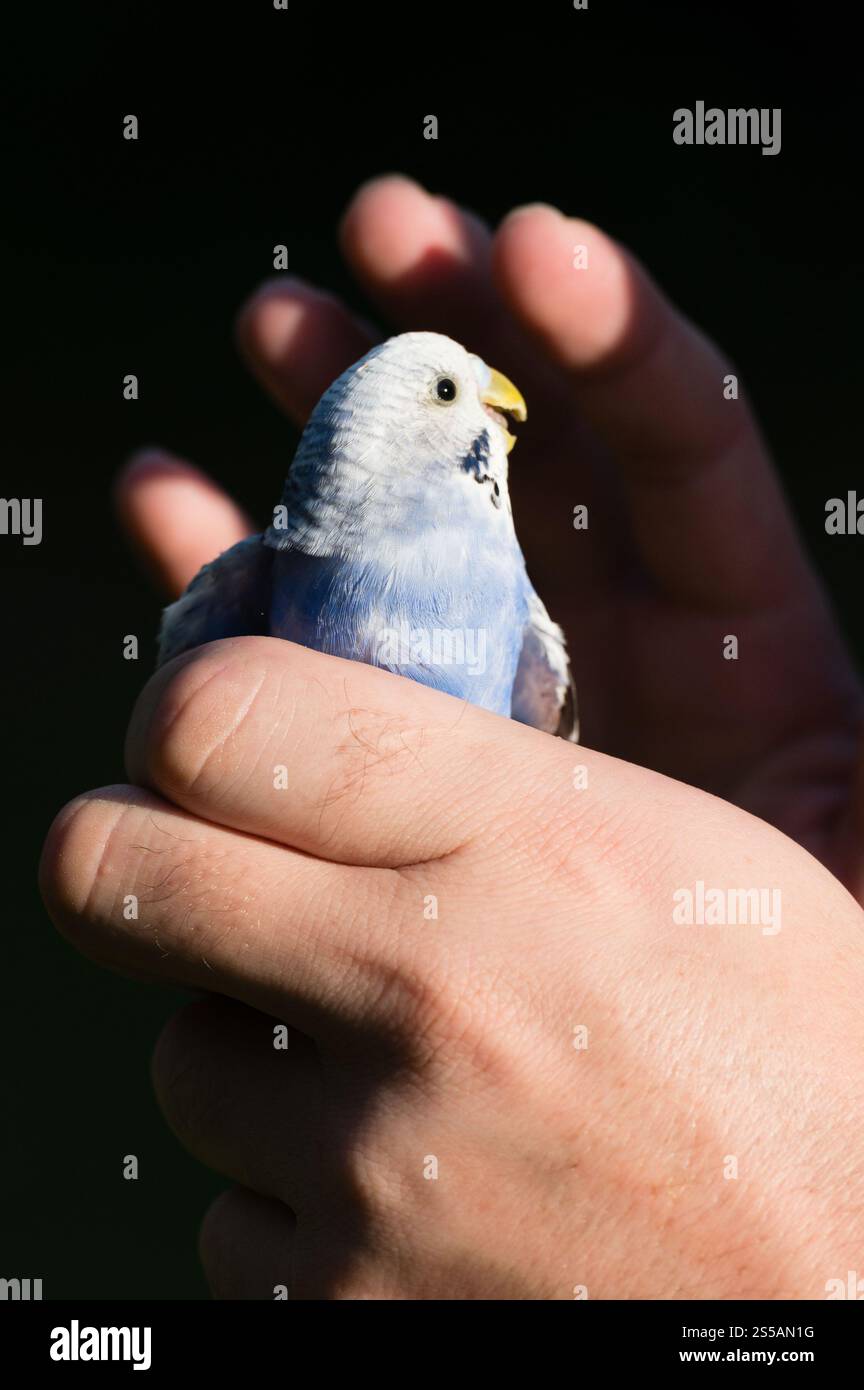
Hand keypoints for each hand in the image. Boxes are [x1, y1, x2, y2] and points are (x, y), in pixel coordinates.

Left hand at [40, 636, 863, 1297]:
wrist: (847, 1288)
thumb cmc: (786, 1057)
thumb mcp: (672, 854)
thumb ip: (473, 771)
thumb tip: (295, 722)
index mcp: (532, 844)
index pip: (220, 712)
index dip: (186, 717)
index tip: (208, 744)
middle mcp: (433, 993)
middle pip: (109, 868)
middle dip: (132, 855)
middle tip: (202, 874)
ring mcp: (374, 1171)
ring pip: (184, 1061)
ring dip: (254, 1055)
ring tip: (396, 1077)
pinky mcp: (341, 1313)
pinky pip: (234, 1222)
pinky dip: (300, 1205)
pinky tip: (425, 1199)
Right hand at [115, 175, 863, 889]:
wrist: (703, 1086)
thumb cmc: (818, 954)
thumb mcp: (856, 817)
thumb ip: (858, 745)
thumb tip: (848, 700)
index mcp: (733, 621)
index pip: (678, 440)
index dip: (612, 336)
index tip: (532, 254)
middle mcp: (604, 627)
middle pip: (530, 442)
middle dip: (459, 322)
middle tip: (381, 235)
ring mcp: (488, 681)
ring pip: (404, 517)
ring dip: (334, 411)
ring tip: (273, 322)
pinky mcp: (389, 748)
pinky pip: (298, 640)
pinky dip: (229, 566)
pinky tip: (168, 498)